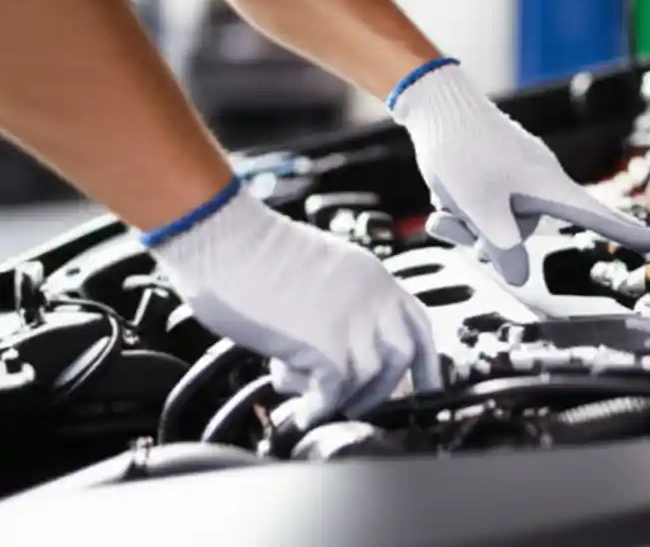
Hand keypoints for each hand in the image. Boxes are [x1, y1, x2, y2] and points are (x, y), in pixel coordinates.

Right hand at [149, 185, 438, 427]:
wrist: (221, 237)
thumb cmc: (249, 250)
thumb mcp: (317, 269)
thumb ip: (338, 301)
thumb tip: (334, 342)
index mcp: (372, 275)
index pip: (418, 321)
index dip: (425, 359)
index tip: (426, 385)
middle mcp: (372, 295)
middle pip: (404, 354)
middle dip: (385, 388)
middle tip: (358, 405)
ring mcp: (352, 319)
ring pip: (371, 377)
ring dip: (344, 398)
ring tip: (311, 396)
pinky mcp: (324, 343)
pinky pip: (334, 392)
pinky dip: (318, 409)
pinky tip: (303, 412)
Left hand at [389, 60, 649, 284]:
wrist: (436, 101)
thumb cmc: (461, 146)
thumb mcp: (479, 206)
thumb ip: (501, 246)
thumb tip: (519, 276)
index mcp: (548, 187)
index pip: (598, 217)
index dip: (630, 233)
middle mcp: (540, 183)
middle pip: (524, 235)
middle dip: (487, 238)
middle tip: (459, 219)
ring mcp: (518, 178)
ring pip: (497, 224)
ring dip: (469, 223)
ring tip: (449, 201)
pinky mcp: (499, 175)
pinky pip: (486, 207)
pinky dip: (464, 208)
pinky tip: (447, 196)